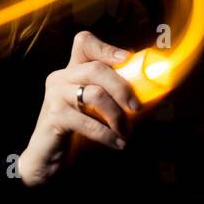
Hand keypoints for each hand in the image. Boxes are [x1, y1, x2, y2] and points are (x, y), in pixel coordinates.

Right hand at [17, 30, 141, 187]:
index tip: (128, 59)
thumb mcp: (99, 112)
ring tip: (125, 133)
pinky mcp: (54, 117)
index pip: (84, 43)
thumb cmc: (78, 134)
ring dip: (117, 116)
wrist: (48, 160)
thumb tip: (156, 91)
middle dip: (123, 88)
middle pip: (97, 68)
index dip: (106, 47)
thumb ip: (119, 98)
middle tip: (137, 108)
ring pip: (95, 94)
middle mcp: (61, 78)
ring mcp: (55, 96)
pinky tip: (117, 144)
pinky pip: (87, 122)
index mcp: (72, 72)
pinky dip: (107, 135)